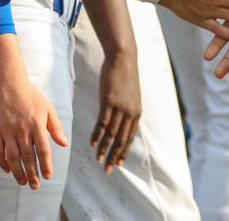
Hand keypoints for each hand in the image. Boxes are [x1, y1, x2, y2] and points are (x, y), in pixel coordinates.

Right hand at [0, 35, 68, 189]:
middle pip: (28, 156)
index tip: (48, 175)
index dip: (46, 164)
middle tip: (36, 186)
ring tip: (24, 183)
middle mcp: (22, 130)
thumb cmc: (33, 98)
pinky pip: (0, 151)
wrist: (12, 87)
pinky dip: (3, 163)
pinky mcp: (0, 133)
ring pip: (13, 157)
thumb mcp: (49, 109)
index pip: (42, 149)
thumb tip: (64, 144)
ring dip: (18, 172)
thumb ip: (56, 127)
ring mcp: (9, 132)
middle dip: (32, 173)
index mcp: (37, 124)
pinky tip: (9, 171)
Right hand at [91, 49, 140, 172]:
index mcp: (136, 114)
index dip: (123, 152)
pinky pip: (102, 122)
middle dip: (113, 156)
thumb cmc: (126, 79)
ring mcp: (120, 108)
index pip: (129, 138)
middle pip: (121, 140)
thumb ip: (133, 115)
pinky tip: (92, 143)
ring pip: (111, 133)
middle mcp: (130, 113)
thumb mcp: (133, 98)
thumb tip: (136, 129)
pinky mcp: (109, 102)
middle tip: (107, 169)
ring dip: (103, 148)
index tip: (117, 165)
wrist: (123, 59)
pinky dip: (97, 135)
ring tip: (97, 158)